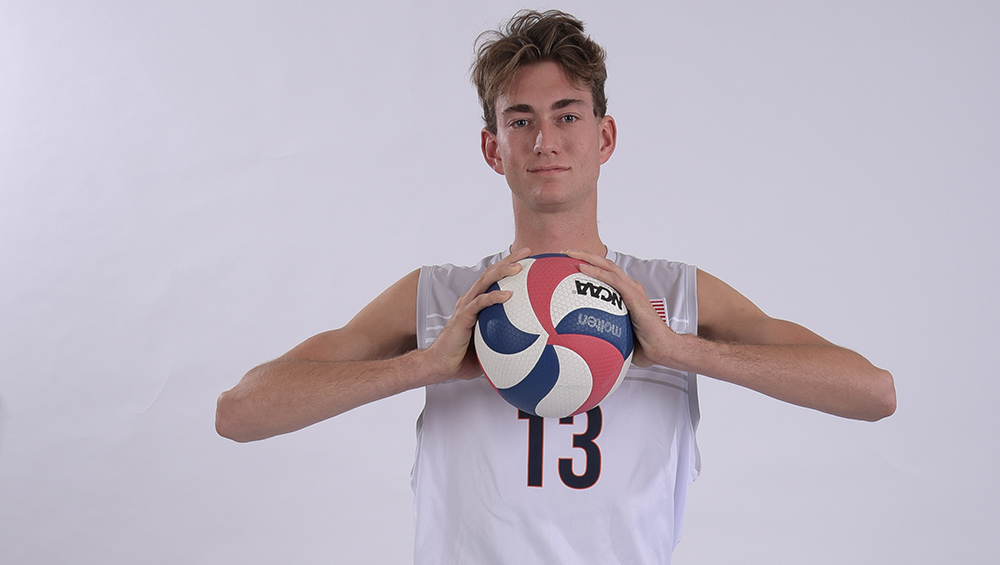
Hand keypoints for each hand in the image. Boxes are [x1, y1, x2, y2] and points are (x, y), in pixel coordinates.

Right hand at [424, 247, 532, 379]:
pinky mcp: (463, 317)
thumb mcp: (490, 344)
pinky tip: (507, 295)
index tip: (527, 258)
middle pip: (491, 273)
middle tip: (527, 252)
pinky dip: (494, 297)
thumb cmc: (464, 355)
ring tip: (519, 268)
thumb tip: (531, 345)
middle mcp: (471, 299)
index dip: (509, 265)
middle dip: (509, 260)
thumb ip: (505, 337)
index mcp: (477, 302)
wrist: (441, 363)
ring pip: (485, 282)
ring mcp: (466, 306)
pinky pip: (480, 303)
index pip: (494, 278)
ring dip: (502, 272)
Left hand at [565, 249, 679, 368]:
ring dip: (588, 258)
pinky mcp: (634, 296)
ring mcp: (633, 290)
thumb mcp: (617, 333)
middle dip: (585, 255)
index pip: (606, 273)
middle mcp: (630, 288)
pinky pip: (613, 281)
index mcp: (626, 293)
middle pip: (605, 264)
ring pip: (608, 267)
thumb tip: (582, 337)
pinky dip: (597, 273)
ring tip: (570, 254)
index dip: (590, 265)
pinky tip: (582, 269)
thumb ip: (603, 329)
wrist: (661, 348)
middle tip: (566, 252)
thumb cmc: (642, 343)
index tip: (570, 263)